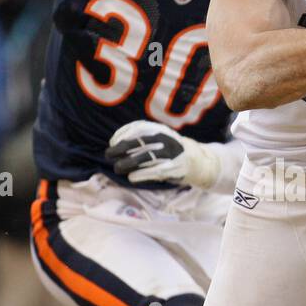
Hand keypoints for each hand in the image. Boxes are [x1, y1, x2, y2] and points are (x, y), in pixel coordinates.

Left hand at [105, 121, 220, 188]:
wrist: (196, 162)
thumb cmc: (169, 151)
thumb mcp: (158, 140)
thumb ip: (141, 140)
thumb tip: (116, 144)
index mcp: (161, 130)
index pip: (139, 127)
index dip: (123, 133)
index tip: (112, 142)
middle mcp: (167, 140)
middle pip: (140, 142)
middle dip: (122, 148)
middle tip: (109, 154)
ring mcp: (172, 154)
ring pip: (147, 157)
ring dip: (129, 163)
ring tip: (117, 168)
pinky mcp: (175, 168)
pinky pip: (156, 171)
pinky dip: (142, 174)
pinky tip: (132, 177)